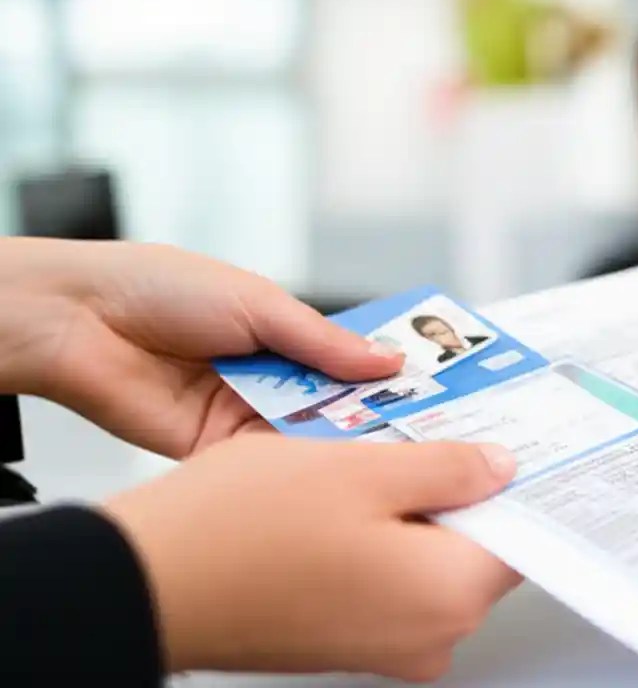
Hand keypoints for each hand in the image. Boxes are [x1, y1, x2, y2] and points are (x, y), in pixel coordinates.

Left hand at [0, 239, 402, 458]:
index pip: (351, 357)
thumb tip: (391, 362)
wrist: (79, 322)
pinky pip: (272, 460)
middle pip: (338, 401)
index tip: (443, 383)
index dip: (393, 370)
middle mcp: (271, 376)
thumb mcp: (261, 303)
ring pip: (311, 433)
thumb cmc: (160, 288)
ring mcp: (247, 414)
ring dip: (346, 438)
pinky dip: (303, 463)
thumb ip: (326, 343)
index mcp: (284, 333)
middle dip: (380, 411)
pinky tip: (342, 466)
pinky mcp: (220, 450)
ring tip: (400, 445)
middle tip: (434, 425)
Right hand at [103, 434, 521, 680]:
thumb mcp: (361, 468)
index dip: (517, 482)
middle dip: (459, 485)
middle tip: (438, 427)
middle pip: (475, 546)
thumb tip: (498, 467)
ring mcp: (385, 645)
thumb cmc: (241, 530)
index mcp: (447, 595)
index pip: (521, 535)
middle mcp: (427, 635)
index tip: (513, 440)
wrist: (145, 584)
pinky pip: (387, 578)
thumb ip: (447, 468)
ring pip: (427, 558)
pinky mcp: (345, 640)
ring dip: (412, 504)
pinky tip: (346, 491)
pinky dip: (379, 534)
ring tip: (379, 452)